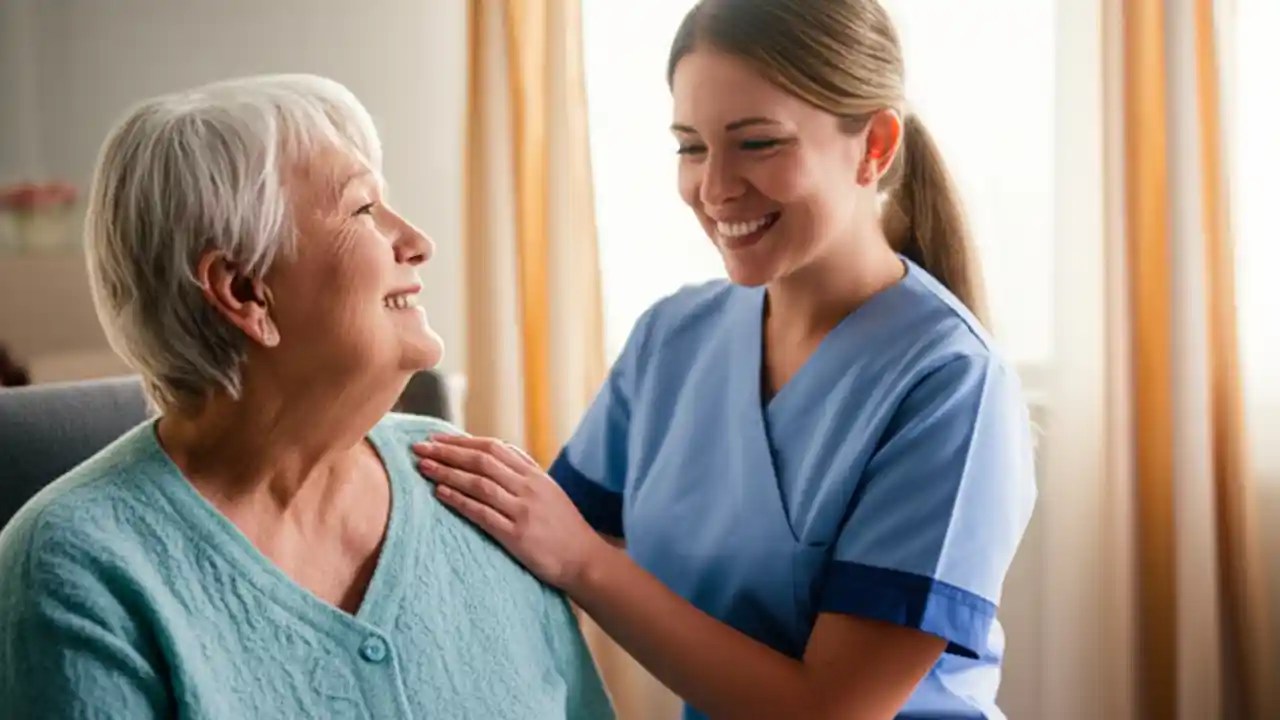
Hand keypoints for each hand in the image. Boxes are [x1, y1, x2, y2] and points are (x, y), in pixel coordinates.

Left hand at [413, 435, 608, 591]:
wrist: (584, 558)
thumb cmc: (563, 527)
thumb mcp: (548, 491)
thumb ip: (523, 473)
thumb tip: (495, 454)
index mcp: (535, 474)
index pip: (494, 447)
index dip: (462, 441)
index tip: (437, 438)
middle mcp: (528, 487)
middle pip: (482, 461)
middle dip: (447, 451)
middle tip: (419, 447)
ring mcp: (523, 510)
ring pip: (479, 483)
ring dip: (447, 472)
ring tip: (423, 466)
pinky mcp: (517, 534)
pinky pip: (483, 513)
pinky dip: (460, 500)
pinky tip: (440, 493)